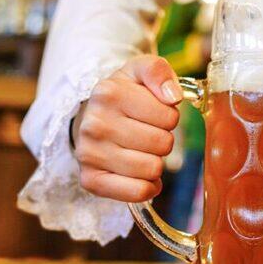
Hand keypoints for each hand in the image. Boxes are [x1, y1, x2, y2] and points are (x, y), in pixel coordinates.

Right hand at [75, 55, 181, 202]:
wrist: (92, 116)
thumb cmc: (124, 94)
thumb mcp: (140, 70)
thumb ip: (158, 71)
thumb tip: (173, 97)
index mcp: (108, 93)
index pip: (169, 115)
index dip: (170, 116)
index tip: (156, 113)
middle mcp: (94, 124)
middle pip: (162, 143)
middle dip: (164, 139)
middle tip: (148, 132)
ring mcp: (89, 154)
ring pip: (152, 169)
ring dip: (156, 162)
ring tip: (142, 150)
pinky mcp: (90, 180)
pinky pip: (137, 193)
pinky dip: (148, 187)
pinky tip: (142, 174)